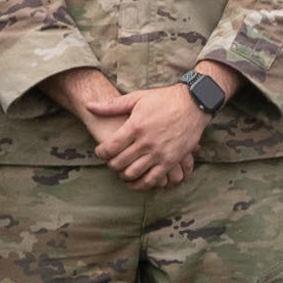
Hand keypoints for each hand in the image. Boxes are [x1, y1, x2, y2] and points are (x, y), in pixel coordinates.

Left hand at [88, 73, 210, 192]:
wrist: (193, 104)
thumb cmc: (164, 99)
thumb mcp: (137, 98)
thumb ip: (111, 106)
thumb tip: (89, 105)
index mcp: (135, 126)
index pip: (109, 148)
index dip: (101, 153)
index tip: (101, 152)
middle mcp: (146, 142)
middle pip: (119, 163)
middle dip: (111, 164)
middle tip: (111, 160)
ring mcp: (159, 153)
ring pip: (133, 173)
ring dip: (123, 174)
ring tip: (122, 169)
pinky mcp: (171, 161)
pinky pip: (152, 180)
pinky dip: (140, 185)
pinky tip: (134, 182)